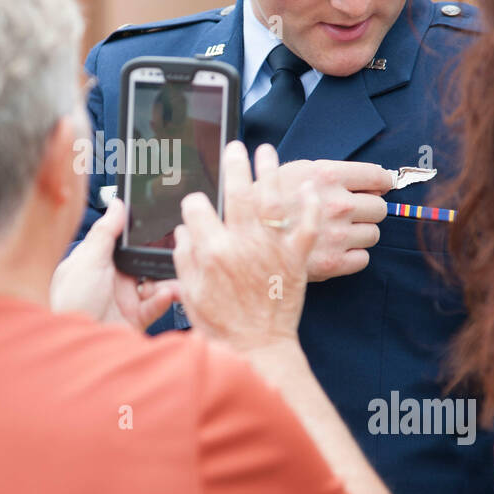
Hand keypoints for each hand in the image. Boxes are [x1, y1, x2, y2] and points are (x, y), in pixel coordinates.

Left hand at [50, 198, 180, 329]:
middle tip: (176, 248)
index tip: (159, 218)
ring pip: (153, 281)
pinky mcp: (135, 317)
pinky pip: (156, 303)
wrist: (79, 350)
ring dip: (165, 278)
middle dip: (159, 256)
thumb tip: (116, 204)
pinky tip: (167, 293)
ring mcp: (124, 298)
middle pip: (142, 260)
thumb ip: (105, 232)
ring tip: (174, 276)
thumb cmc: (73, 304)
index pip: (121, 240)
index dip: (139, 231)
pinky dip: (164, 297)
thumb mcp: (88, 262)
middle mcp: (111, 278)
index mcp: (96, 261)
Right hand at [171, 142, 320, 353]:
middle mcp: (242, 244)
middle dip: (234, 166)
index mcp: (213, 252)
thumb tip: (184, 231)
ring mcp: (272, 249)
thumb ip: (185, 258)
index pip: (198, 210)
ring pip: (272, 201)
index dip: (194, 202)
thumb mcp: (190, 293)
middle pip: (237, 194)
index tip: (196, 203)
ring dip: (270, 173)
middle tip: (234, 147)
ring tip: (267, 152)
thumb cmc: (222, 324)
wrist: (258, 346)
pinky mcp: (296, 259)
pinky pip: (306, 226)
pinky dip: (310, 206)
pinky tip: (309, 187)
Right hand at [273, 159, 389, 279]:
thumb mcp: (289, 172)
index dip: (380, 182)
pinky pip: (363, 259)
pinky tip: (336, 250)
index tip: (378, 186)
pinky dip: (353, 256)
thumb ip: (325, 173)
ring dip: (360, 233)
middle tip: (351, 212)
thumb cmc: (261, 203)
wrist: (241, 241)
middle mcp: (337, 204)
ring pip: (373, 234)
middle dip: (368, 209)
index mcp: (326, 176)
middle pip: (379, 207)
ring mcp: (337, 236)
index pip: (376, 176)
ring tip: (339, 232)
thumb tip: (367, 178)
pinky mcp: (333, 263)